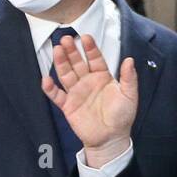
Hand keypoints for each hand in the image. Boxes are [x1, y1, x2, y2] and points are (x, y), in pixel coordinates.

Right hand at [41, 33, 137, 167]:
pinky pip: (56, 95)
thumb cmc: (122, 117)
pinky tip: (46, 79)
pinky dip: (50, 88)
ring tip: (57, 50)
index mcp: (102, 77)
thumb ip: (129, 78)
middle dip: (72, 51)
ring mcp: (76, 92)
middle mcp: (87, 82)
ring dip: (61, 62)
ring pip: (66, 74)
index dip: (90, 48)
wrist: (111, 139)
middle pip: (77, 63)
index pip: (95, 59)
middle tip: (66, 38)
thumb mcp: (129, 96)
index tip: (85, 37)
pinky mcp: (68, 105)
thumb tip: (130, 59)